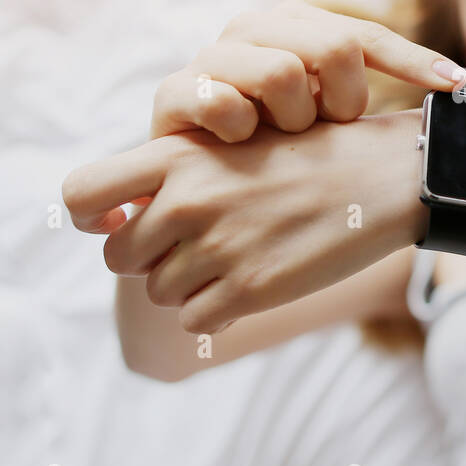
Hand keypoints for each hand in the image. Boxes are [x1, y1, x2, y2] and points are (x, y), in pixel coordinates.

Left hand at [62, 110, 426, 332]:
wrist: (384, 176)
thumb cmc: (310, 158)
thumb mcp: (235, 143)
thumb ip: (175, 174)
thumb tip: (120, 223)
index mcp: (178, 154)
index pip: (80, 193)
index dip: (88, 218)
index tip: (115, 222)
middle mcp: (187, 200)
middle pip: (120, 256)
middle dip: (152, 258)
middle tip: (201, 243)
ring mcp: (217, 246)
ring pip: (161, 292)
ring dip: (192, 285)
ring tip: (243, 254)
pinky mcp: (249, 289)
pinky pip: (197, 321)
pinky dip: (219, 311)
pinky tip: (256, 282)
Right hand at [150, 0, 465, 141]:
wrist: (193, 192)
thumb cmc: (273, 155)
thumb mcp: (328, 125)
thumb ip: (371, 102)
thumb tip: (465, 91)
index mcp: (296, 26)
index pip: (365, 37)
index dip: (413, 61)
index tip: (456, 87)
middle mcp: (255, 29)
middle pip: (332, 47)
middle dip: (342, 100)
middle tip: (326, 131)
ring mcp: (213, 57)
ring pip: (280, 71)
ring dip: (293, 120)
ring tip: (281, 141)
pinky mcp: (173, 93)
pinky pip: (221, 101)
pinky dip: (241, 129)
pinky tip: (241, 146)